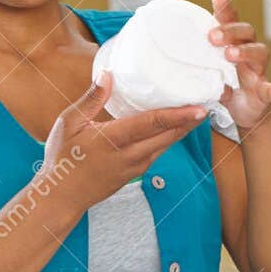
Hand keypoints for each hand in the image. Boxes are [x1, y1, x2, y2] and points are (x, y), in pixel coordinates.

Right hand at [42, 73, 207, 207]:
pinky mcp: (136, 172)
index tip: (199, 107)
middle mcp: (130, 155)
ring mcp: (135, 167)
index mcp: (113, 140)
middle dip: (190, 121)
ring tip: (198, 112)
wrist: (61, 197)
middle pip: (168, 135)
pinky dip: (170, 138)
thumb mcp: (68, 124)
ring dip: (183, 129)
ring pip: (166, 145)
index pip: (152, 124)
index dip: (178, 115)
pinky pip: (158, 152)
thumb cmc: (62, 158)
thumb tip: (107, 74)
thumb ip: (91, 99)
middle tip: (209, 102)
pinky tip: (175, 126)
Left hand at [209, 0, 270, 130]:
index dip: (226, 8)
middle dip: (230, 31)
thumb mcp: (209, 68)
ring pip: (259, 53)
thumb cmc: (226, 84)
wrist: (244, 111)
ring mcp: (259, 71)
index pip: (231, 21)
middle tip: (212, 36)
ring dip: (245, 51)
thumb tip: (177, 44)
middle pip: (246, 32)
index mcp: (234, 43)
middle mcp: (249, 52)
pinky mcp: (265, 92)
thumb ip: (199, 57)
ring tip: (230, 54)